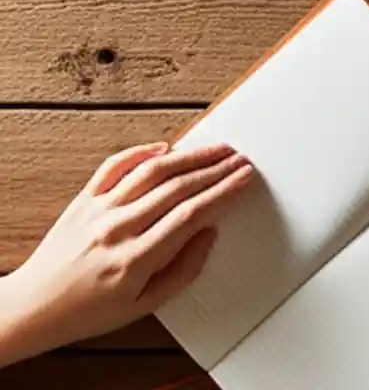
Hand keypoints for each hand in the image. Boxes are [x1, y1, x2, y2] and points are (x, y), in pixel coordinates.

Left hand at [0, 142, 254, 364]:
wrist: (34, 306)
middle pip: (177, 187)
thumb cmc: (88, 311)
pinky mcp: (84, 199)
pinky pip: (115, 166)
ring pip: (152, 170)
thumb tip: (209, 235)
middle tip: (239, 160)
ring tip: (214, 150)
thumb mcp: (144, 305)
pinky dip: (142, 151)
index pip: (191, 214)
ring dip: (189, 156)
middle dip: (215, 170)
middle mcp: (117, 229)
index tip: (243, 179)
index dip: (223, 192)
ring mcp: (98, 210)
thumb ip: (183, 271)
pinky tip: (164, 147)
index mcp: (135, 259)